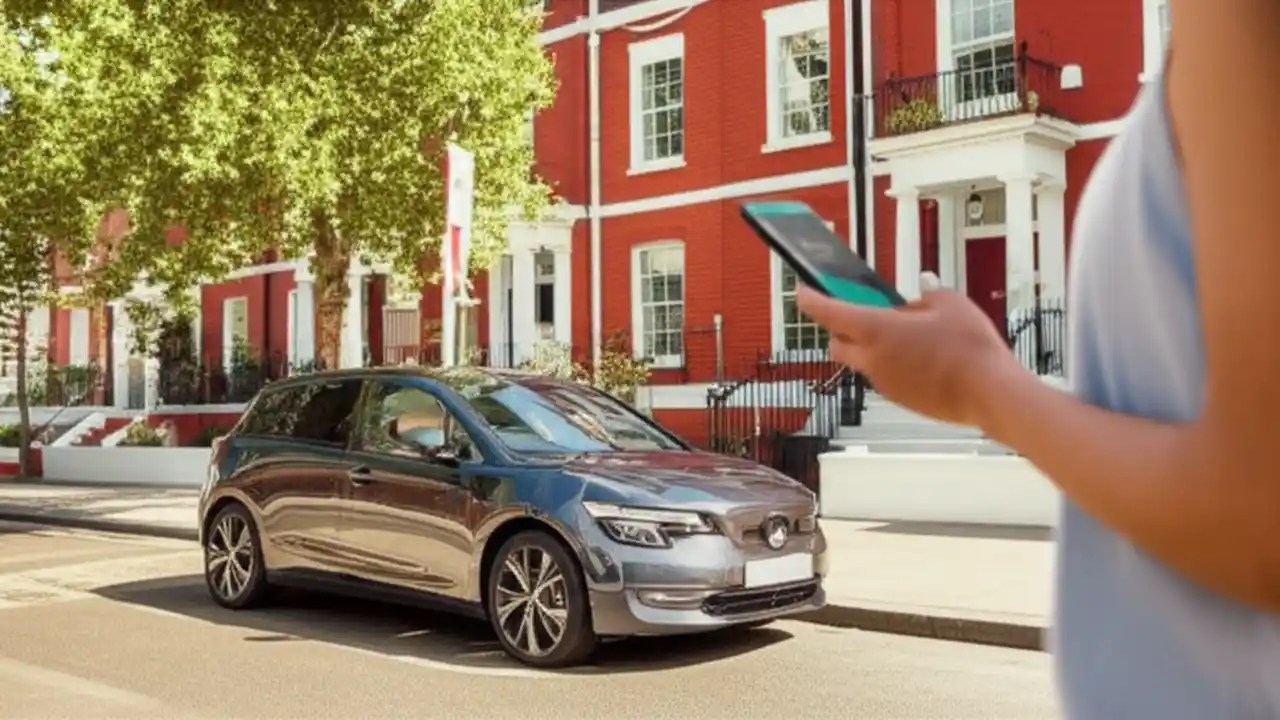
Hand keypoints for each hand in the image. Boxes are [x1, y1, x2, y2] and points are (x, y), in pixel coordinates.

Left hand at [796, 283, 1025, 427]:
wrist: (990, 393)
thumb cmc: (970, 348)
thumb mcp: (950, 304)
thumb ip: (926, 296)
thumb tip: (917, 301)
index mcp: (876, 330)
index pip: (828, 313)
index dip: (810, 300)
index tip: (802, 292)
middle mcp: (872, 359)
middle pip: (836, 344)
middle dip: (839, 328)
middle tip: (858, 312)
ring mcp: (884, 383)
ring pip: (862, 361)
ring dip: (870, 346)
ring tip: (905, 332)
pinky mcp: (900, 399)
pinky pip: (884, 375)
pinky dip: (891, 363)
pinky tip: (920, 355)